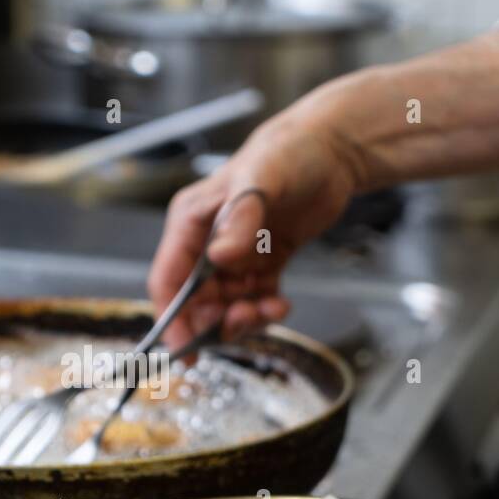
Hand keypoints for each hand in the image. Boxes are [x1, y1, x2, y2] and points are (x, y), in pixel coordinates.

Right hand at [147, 93, 362, 347]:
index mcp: (191, 223)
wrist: (331, 150)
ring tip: (271, 310)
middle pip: (195, 302)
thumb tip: (218, 258)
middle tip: (245, 323)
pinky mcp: (261, 263)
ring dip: (244, 319)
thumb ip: (240, 220)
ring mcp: (234, 256)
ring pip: (225, 307)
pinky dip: (264, 311)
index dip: (172, 317)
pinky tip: (281, 304)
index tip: (184, 348)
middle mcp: (207, 243)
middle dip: (215, 322)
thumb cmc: (288, 154)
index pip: (167, 279)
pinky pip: (254, 301)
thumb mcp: (262, 182)